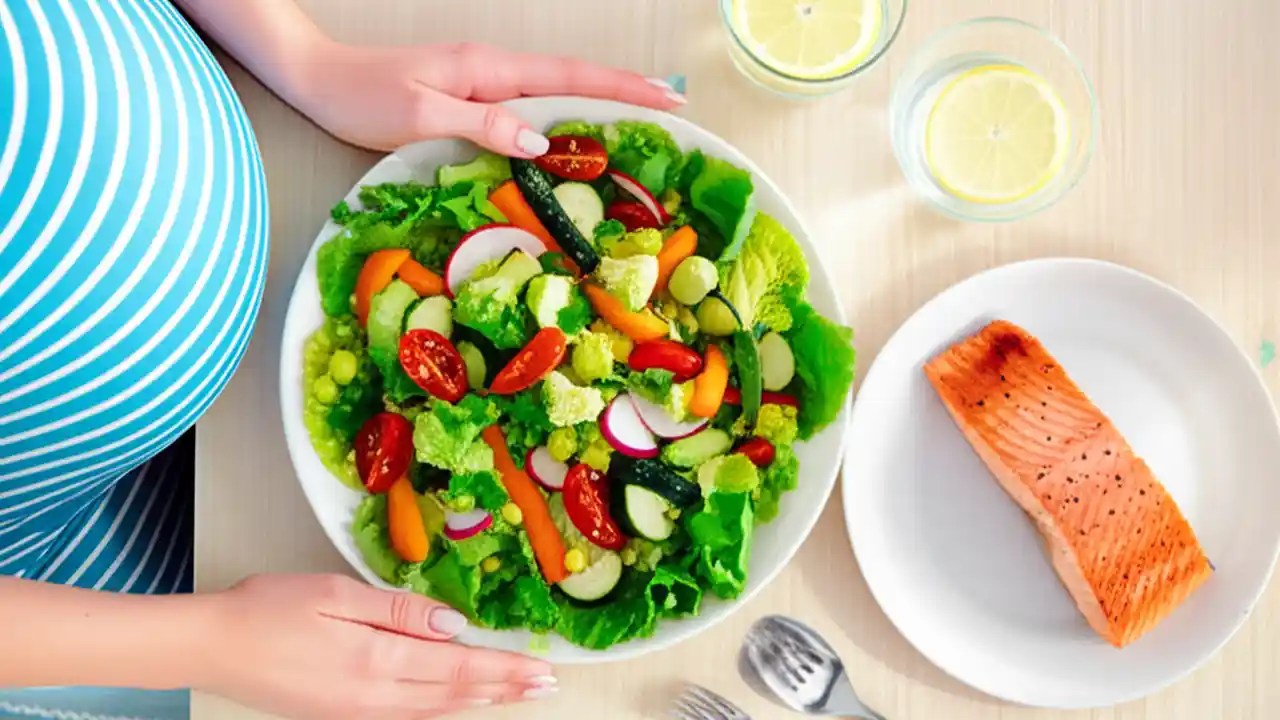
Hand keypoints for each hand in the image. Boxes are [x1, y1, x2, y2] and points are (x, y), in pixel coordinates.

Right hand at [199, 574, 555, 719]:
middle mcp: (373, 697)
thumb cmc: (268, 610)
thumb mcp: (335, 593)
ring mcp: (358, 712)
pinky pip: (408, 715)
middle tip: (547, 686)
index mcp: (375, 660)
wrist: (212, 647)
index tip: (541, 670)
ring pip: (434, 710)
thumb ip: (397, 610)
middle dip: (504, 690)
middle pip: (454, 695)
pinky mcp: (343, 714)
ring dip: (480, 702)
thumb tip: (451, 624)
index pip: (457, 668)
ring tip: (515, 694)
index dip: (504, 670)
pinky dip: (443, 708)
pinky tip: (457, 702)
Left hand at [294, 40, 684, 154]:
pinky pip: (532, 102)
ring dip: (601, 98)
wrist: (320, 78)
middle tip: (674, 106)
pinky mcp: (472, 94)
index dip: (620, 90)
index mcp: (489, 70)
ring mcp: (484, 80)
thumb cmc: (363, 97)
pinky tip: (577, 126)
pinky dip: (566, 110)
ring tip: (644, 113)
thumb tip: (539, 143)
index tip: (665, 99)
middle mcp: (494, 70)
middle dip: (626, 90)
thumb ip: (481, 125)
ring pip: (556, 89)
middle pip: (574, 78)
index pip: (569, 78)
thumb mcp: (421, 116)